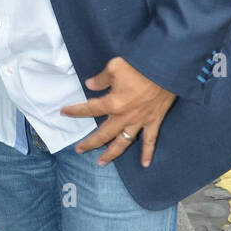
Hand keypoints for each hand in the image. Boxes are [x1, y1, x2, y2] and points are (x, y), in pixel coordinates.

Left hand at [60, 56, 175, 167]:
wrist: (167, 69)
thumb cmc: (140, 66)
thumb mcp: (115, 66)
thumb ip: (101, 78)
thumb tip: (90, 85)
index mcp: (113, 103)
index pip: (89, 109)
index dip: (75, 111)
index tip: (64, 112)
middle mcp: (124, 117)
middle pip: (103, 134)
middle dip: (89, 143)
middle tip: (79, 150)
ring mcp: (140, 121)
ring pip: (123, 143)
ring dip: (111, 154)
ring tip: (101, 162)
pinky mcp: (154, 121)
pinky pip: (150, 140)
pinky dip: (148, 153)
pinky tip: (145, 164)